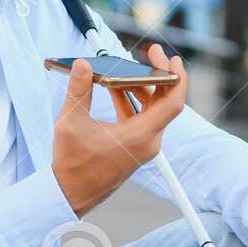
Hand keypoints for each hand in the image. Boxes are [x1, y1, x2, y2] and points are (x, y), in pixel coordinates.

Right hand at [52, 43, 187, 216]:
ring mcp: (143, 145)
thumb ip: (78, 91)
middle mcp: (148, 141)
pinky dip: (132, 101)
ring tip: (126, 66)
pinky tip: (114, 87)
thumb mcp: (70, 123)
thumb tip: (81, 65)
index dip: (177, 78)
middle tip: (151, 53)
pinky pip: (141, 118)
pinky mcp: (135, 147)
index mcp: (140, 136)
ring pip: (152, 109)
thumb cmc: (72, 164)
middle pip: (164, 102)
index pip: (173, 104)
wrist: (70, 193)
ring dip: (141, 87)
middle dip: (158, 74)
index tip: (172, 59)